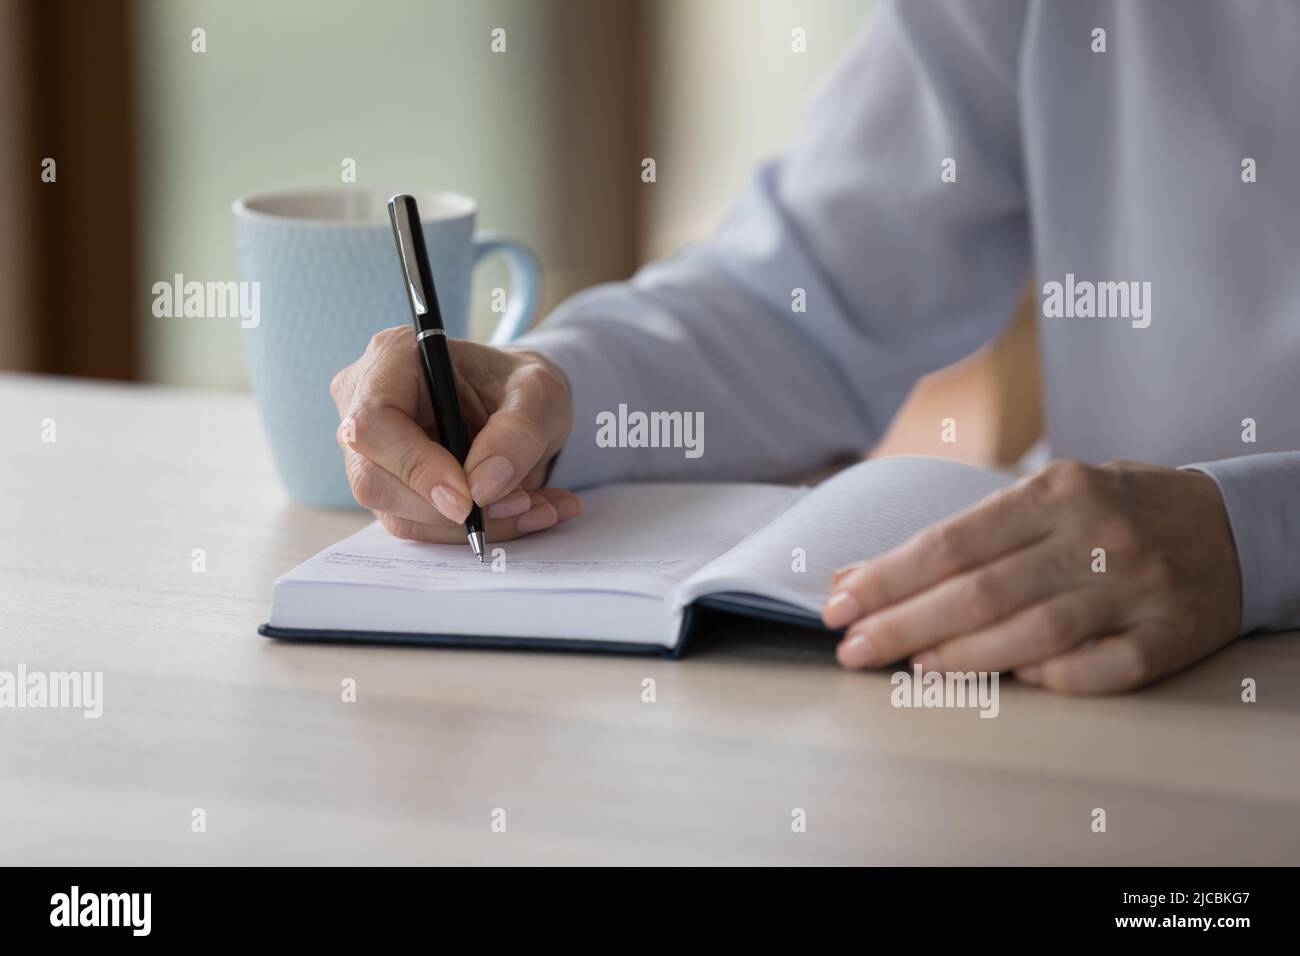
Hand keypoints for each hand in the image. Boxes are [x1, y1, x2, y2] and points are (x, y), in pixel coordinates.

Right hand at [329, 326, 579, 541]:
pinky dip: (473, 530)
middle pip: (375, 479)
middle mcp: (365, 401)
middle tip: (520, 503)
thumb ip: (518, 433)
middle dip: (449, 508)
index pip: (374, 423)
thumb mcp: (541, 394)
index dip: (416, 468)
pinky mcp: (389, 486)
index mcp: (394, 357)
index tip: (468, 500)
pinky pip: (419, 526)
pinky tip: (520, 512)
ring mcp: (371, 449)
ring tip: (534, 506)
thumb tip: (481, 487)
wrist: (521, 404)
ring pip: (398, 513)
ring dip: (470, 525)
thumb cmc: (522, 385)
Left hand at [821, 460, 1242, 693]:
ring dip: (963, 657)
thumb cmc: (1111, 512)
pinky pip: (1105, 669)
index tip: (839, 604)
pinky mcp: (1172, 634)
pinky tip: (1016, 683)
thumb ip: (960, 536)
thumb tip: (857, 574)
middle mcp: (1096, 535)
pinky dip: (1055, 679)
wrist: (1229, 525)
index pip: (952, 541)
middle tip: (853, 649)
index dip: (888, 578)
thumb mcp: (1044, 499)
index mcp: (1057, 491)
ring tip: (911, 667)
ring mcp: (1138, 587)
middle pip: (981, 591)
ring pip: (1035, 633)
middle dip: (904, 623)